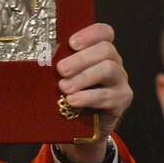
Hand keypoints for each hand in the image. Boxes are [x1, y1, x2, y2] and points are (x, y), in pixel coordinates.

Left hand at [55, 23, 132, 162]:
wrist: (82, 129)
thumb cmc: (70, 98)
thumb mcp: (64, 79)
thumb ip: (61, 66)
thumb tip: (42, 57)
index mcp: (99, 52)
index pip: (104, 33)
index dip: (90, 34)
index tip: (71, 43)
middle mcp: (113, 63)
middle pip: (106, 49)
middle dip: (81, 58)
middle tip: (61, 70)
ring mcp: (120, 81)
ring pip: (109, 69)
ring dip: (84, 77)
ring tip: (64, 87)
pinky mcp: (121, 100)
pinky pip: (108, 95)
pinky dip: (88, 97)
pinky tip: (73, 101)